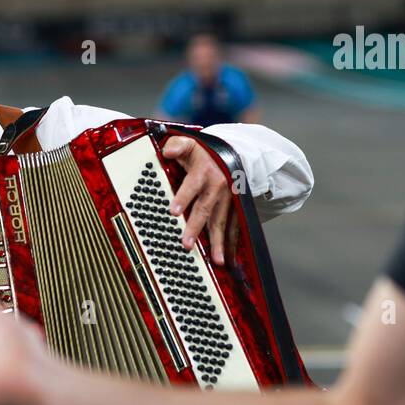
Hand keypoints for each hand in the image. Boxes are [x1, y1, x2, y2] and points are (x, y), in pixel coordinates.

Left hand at [160, 135, 239, 265]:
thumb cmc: (205, 153)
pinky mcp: (237, 207)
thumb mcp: (191, 143)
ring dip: (219, 242)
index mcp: (204, 171)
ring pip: (222, 222)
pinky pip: (235, 226)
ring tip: (217, 260)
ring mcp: (229, 199)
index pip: (191, 185)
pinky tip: (230, 258)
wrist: (234, 154)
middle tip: (186, 244)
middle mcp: (218, 187)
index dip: (182, 198)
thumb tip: (167, 150)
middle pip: (205, 209)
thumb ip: (177, 145)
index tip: (173, 212)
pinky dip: (232, 243)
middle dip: (196, 228)